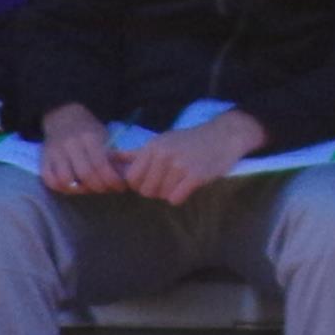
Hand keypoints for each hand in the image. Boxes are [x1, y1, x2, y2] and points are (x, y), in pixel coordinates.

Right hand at [38, 104, 128, 196]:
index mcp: (89, 137)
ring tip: (89, 189)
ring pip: (65, 180)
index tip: (120, 187)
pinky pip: (49, 179)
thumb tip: (124, 177)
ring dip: (79, 190)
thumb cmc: (89, 130)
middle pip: (85, 175)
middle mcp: (70, 144)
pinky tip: (72, 187)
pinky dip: (61, 188)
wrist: (64, 118)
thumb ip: (112, 156)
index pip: (101, 164)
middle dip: (99, 187)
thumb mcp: (104, 137)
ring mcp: (54, 152)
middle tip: (106, 189)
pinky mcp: (43, 159)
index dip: (112, 180)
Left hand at [121, 109, 268, 206]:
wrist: (224, 136)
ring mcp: (179, 165)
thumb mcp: (162, 141)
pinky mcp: (195, 176)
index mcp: (152, 146)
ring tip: (180, 181)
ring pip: (161, 195)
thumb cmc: (190, 141)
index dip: (140, 184)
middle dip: (155, 191)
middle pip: (146, 190)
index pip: (132, 178)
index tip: (152, 180)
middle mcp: (163, 155)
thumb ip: (136, 153)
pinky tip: (187, 187)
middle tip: (169, 182)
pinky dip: (180, 197)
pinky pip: (176, 198)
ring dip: (170, 193)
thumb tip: (111, 158)